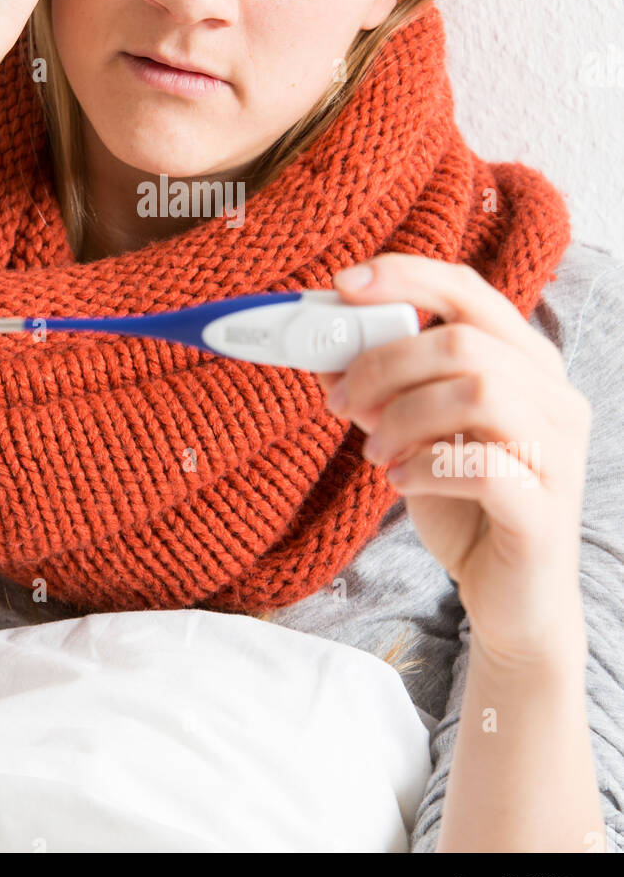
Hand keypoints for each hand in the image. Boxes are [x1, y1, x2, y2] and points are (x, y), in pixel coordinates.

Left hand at [315, 253, 591, 668]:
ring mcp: (558, 451)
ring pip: (478, 392)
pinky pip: (482, 466)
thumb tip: (319, 346)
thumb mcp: (412, 435)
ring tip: (374, 451)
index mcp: (524, 362)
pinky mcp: (545, 509)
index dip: (405, 277)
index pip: (468, 291)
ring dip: (404, 416)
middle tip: (340, 401)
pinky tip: (400, 481)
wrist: (512, 599)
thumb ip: (380, 389)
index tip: (341, 286)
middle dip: (384, 363)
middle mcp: (554, 396)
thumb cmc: (465, 506)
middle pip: (464, 341)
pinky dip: (424, 466)